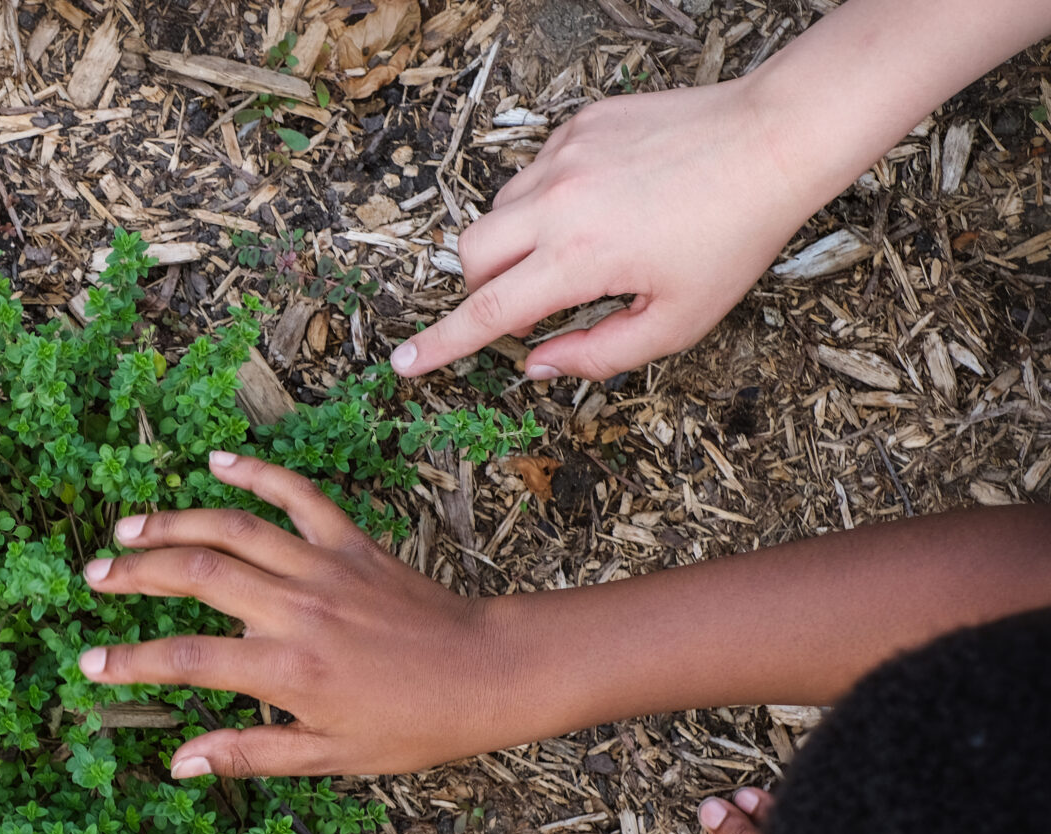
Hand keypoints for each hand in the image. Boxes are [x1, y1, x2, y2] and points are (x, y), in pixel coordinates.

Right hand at [75, 450, 509, 776]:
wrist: (488, 673)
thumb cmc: (415, 724)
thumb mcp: (330, 757)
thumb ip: (249, 753)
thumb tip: (179, 763)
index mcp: (288, 670)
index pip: (188, 660)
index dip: (131, 661)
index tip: (89, 664)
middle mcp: (297, 610)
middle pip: (196, 575)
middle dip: (136, 572)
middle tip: (93, 576)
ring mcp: (323, 568)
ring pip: (233, 529)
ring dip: (174, 522)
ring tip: (127, 527)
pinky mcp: (351, 542)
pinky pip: (296, 496)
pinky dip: (255, 475)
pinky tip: (217, 464)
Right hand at [393, 77, 812, 381]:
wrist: (773, 140)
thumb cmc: (734, 236)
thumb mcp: (677, 322)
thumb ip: (599, 356)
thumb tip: (537, 365)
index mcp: (579, 259)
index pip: (487, 314)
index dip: (441, 345)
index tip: (405, 361)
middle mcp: (558, 203)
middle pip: (470, 257)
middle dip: (482, 289)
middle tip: (527, 302)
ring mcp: (565, 156)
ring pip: (499, 212)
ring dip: (517, 243)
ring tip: (579, 247)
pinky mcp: (578, 124)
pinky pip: (535, 171)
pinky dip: (548, 199)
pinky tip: (604, 202)